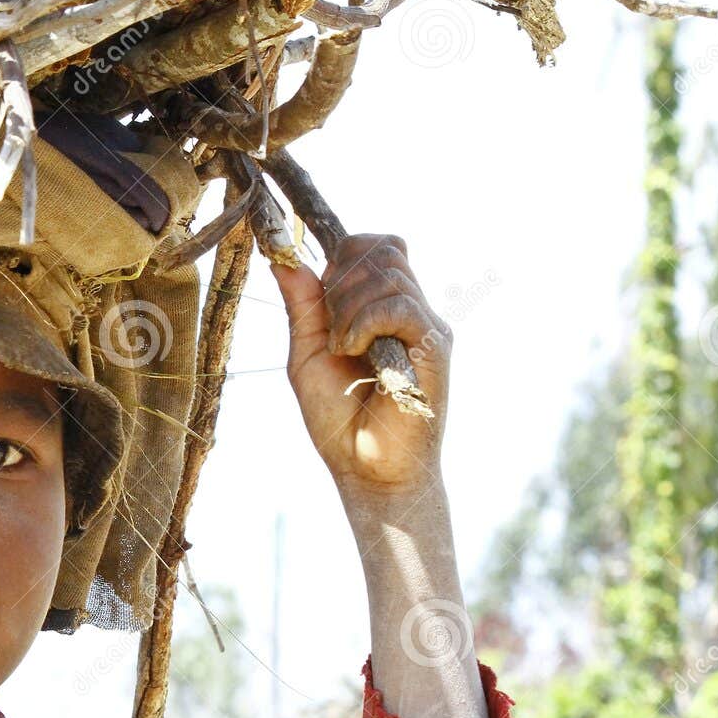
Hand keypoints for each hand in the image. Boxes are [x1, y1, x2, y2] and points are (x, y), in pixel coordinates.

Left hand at [272, 234, 449, 500]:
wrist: (367, 470)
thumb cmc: (340, 420)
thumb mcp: (308, 354)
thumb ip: (302, 308)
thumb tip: (283, 261)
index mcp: (383, 309)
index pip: (376, 246)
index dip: (344, 255)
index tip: (321, 296)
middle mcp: (411, 311)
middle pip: (384, 249)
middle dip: (342, 277)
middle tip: (331, 326)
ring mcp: (426, 327)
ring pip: (390, 273)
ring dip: (349, 307)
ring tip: (342, 348)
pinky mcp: (435, 347)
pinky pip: (401, 306)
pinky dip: (365, 322)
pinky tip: (354, 351)